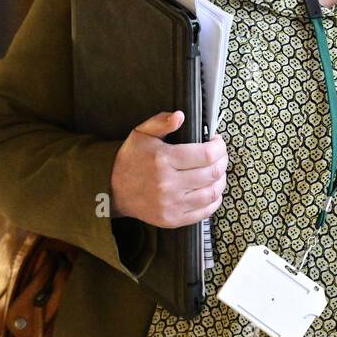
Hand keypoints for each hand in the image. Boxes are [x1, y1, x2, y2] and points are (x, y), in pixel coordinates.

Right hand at [110, 110, 227, 227]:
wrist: (113, 190)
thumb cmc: (131, 159)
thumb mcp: (141, 134)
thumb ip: (161, 122)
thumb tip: (180, 116)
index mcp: (163, 159)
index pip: (206, 154)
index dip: (219, 147)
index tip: (217, 142)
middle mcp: (168, 183)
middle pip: (213, 173)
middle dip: (223, 161)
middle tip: (220, 155)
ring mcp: (171, 204)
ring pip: (212, 192)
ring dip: (221, 180)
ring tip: (217, 171)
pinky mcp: (172, 219)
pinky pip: (205, 211)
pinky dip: (215, 200)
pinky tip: (212, 190)